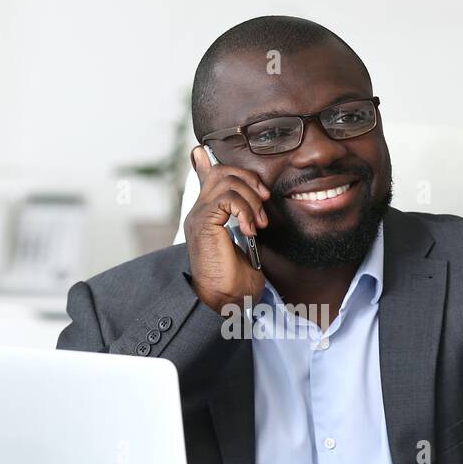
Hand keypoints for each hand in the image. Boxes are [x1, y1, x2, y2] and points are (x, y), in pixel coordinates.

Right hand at [183, 145, 268, 313]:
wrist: (225, 301)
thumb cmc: (237, 281)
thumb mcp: (248, 246)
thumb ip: (248, 224)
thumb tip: (257, 214)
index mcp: (207, 215)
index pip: (206, 176)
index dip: (214, 162)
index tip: (229, 163)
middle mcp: (199, 212)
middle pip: (221, 171)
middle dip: (249, 180)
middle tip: (264, 202)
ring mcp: (199, 216)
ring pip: (226, 180)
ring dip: (251, 198)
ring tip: (259, 222)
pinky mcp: (204, 223)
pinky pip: (227, 198)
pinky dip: (245, 210)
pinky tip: (251, 230)